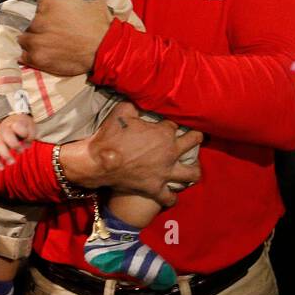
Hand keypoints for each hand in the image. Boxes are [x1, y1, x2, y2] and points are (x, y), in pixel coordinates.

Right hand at [0, 113, 36, 168]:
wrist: (9, 121)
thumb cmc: (22, 125)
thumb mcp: (29, 125)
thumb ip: (30, 135)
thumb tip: (26, 146)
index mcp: (14, 123)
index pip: (17, 126)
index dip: (23, 132)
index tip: (26, 136)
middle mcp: (5, 131)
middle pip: (6, 136)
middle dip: (14, 145)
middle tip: (21, 150)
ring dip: (5, 156)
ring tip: (12, 162)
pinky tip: (2, 168)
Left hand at [18, 0, 110, 75]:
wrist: (105, 47)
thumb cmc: (96, 16)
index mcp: (46, 2)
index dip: (29, 2)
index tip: (34, 5)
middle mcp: (37, 21)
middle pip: (20, 18)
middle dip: (25, 18)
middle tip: (34, 20)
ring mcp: (35, 42)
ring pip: (18, 35)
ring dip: (24, 35)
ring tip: (34, 34)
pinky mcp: (37, 60)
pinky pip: (21, 54)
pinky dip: (25, 52)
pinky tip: (36, 48)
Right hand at [59, 100, 202, 206]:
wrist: (98, 162)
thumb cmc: (110, 136)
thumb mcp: (122, 111)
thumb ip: (135, 105)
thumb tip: (139, 98)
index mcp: (164, 132)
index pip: (176, 124)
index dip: (172, 123)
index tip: (170, 123)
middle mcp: (170, 152)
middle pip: (193, 142)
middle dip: (196, 137)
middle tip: (195, 137)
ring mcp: (165, 172)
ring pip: (191, 173)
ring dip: (194, 170)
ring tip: (193, 169)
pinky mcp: (155, 188)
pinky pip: (169, 197)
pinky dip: (171, 197)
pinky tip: (171, 195)